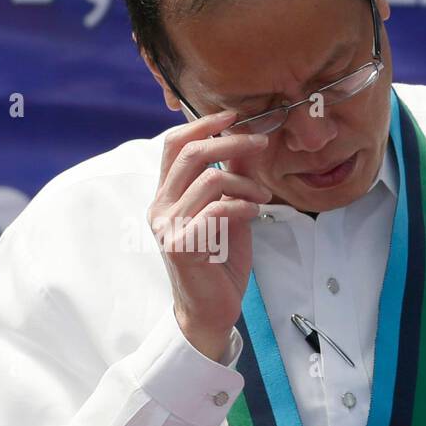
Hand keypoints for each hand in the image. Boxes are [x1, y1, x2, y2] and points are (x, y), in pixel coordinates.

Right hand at [147, 110, 271, 360]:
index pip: (173, 145)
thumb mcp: (230, 214)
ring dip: (245, 182)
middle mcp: (160, 208)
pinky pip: (216, 211)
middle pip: (191, 154)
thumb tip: (246, 144)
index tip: (233, 115)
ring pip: (209, 182)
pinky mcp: (183, 247)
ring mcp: (168, 227)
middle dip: (230, 142)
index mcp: (166, 196)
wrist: (212, 310)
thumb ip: (232, 181)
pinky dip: (242, 205)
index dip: (201, 124)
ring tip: (265, 195)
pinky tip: (256, 212)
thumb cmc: (219, 263)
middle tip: (261, 143)